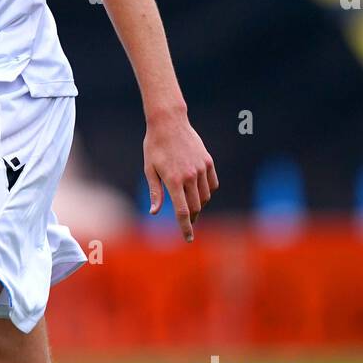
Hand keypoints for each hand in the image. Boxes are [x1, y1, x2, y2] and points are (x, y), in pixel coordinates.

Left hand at [144, 108, 217, 242]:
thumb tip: (155, 213)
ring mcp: (201, 169)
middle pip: (195, 207)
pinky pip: (213, 184)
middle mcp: (190, 176)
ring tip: (191, 206)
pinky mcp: (208, 162)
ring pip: (205, 197)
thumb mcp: (149, 169)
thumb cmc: (154, 146)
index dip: (185, 228)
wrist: (169, 122)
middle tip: (187, 223)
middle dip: (191, 218)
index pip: (182, 211)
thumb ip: (155, 192)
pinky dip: (208, 192)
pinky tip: (199, 193)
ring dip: (199, 205)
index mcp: (173, 180)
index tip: (188, 239)